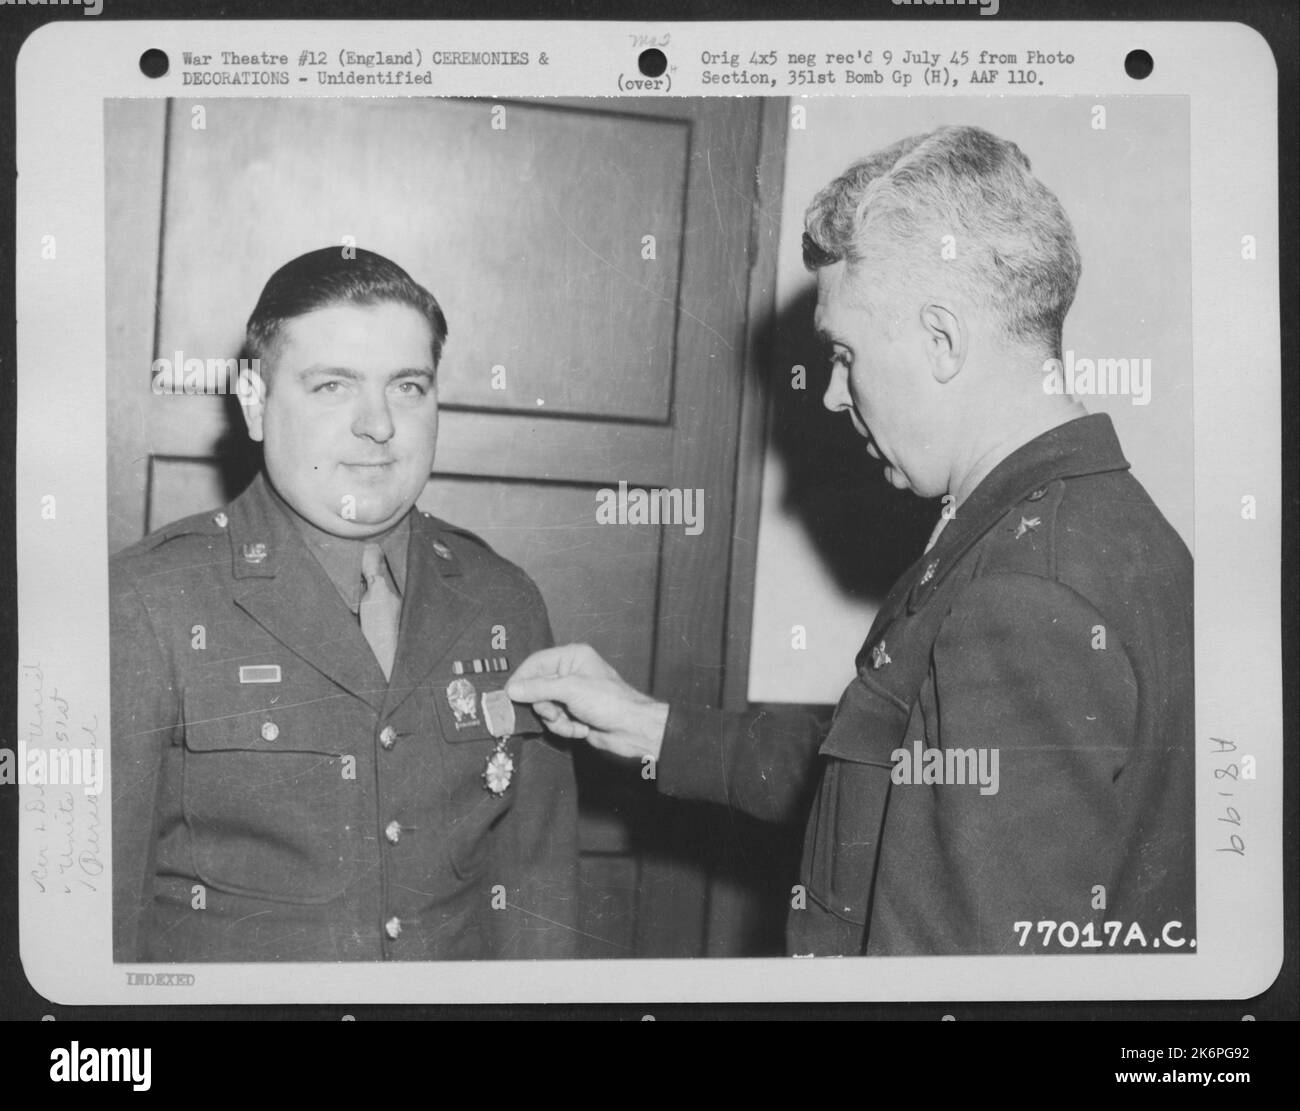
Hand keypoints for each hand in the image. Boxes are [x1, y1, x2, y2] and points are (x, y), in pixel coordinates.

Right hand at [506, 643, 668, 761]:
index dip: (522, 679)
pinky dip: (565, 728)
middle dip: (545, 705)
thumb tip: (514, 689)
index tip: (510, 694)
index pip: (536, 663)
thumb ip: (539, 688)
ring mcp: (572, 695)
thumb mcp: (571, 690)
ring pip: (545, 708)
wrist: (632, 729)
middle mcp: (571, 674)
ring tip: (573, 721)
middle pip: (537, 688)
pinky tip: (582, 728)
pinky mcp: (574, 714)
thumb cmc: (611, 702)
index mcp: (572, 657)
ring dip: (556, 720)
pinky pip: (555, 721)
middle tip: (553, 711)